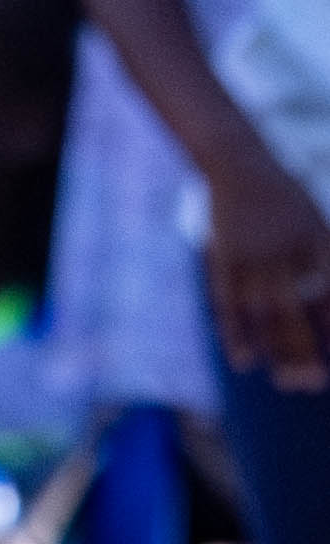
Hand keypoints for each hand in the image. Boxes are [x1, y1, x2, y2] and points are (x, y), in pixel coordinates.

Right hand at [205, 143, 329, 388]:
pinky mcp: (224, 256)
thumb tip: (328, 313)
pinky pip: (227, 300)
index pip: (327, 294)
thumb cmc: (287, 201)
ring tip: (284, 379)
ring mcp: (250, 253)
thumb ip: (326, 264)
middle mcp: (282, 250)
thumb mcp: (317, 225)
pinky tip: (243, 360)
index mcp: (314, 241)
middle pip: (291, 307)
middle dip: (302, 348)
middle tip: (311, 381)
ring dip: (272, 347)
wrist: (240, 162)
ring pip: (260, 310)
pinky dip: (233, 331)